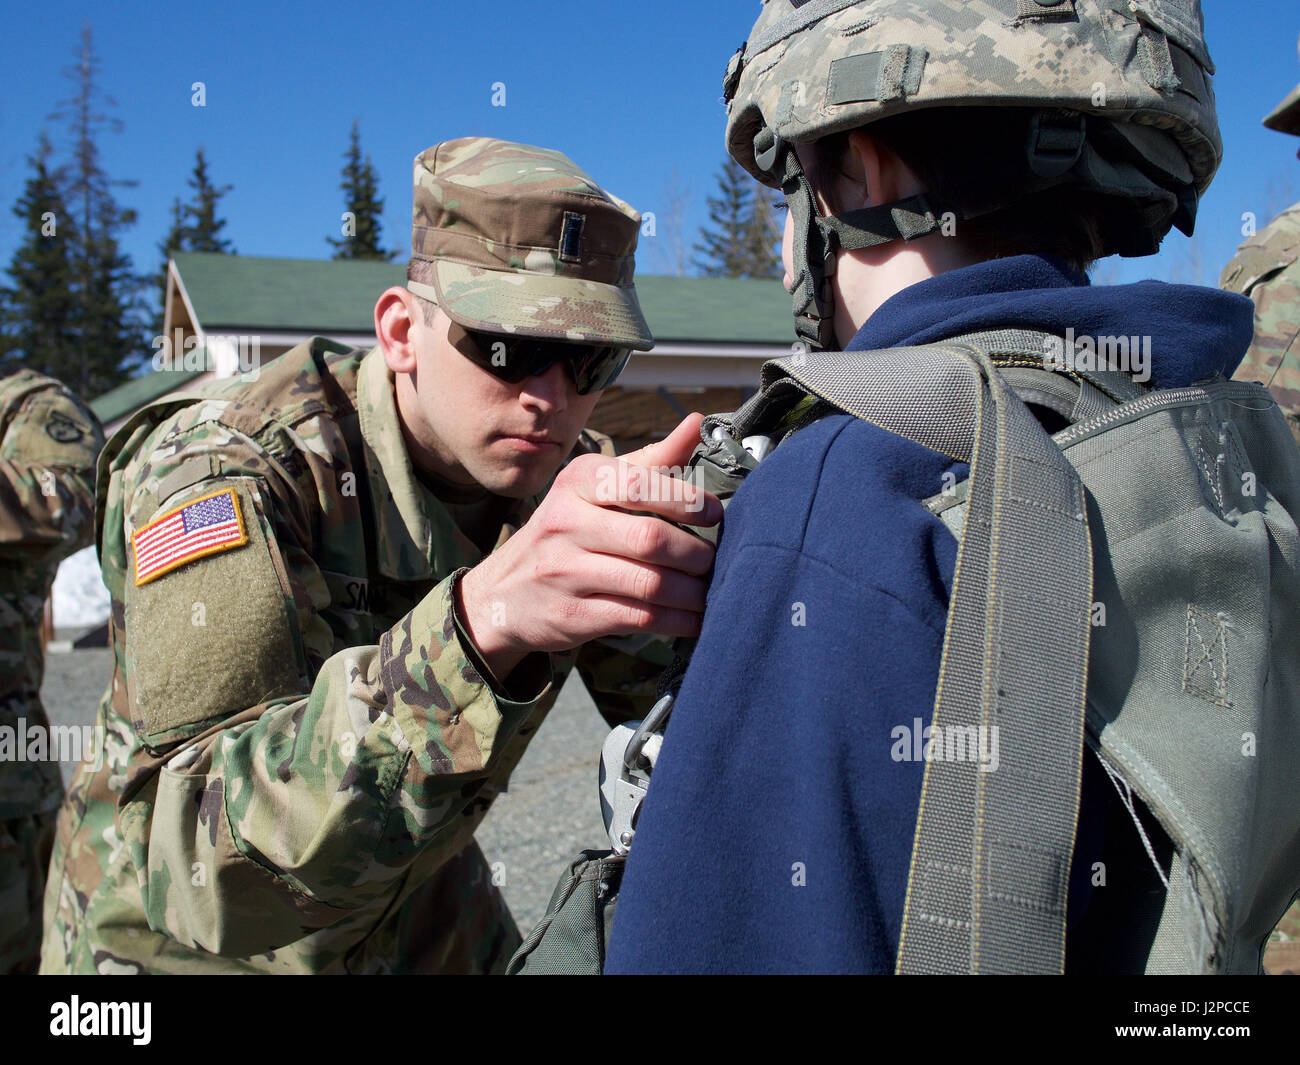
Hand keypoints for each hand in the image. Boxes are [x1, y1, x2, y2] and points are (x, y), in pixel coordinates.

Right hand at [457, 414, 720, 680]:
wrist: (504, 591)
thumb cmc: (567, 530)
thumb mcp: (597, 486)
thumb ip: (652, 460)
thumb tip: (698, 423)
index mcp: (577, 482)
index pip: (637, 485)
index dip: (685, 500)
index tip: (714, 513)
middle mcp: (565, 524)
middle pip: (648, 538)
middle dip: (695, 553)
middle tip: (714, 560)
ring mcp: (565, 573)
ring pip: (648, 584)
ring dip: (691, 593)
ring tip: (710, 590)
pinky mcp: (572, 616)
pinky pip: (638, 618)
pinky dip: (676, 621)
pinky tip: (693, 618)